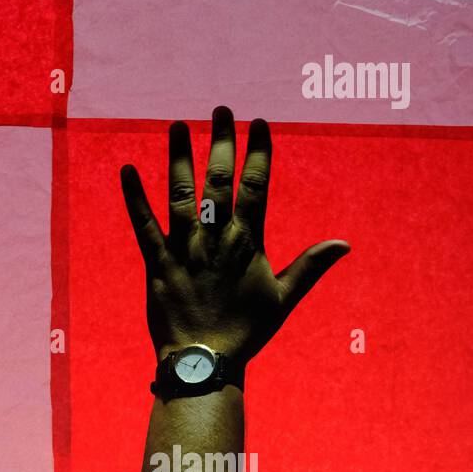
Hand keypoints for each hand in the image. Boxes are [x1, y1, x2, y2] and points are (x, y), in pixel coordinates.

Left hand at [119, 107, 348, 366]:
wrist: (205, 362)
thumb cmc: (246, 331)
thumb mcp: (283, 298)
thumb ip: (310, 266)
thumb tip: (345, 243)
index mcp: (248, 244)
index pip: (256, 187)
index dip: (258, 153)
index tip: (260, 123)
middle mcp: (216, 240)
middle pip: (219, 182)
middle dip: (222, 142)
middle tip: (222, 110)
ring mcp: (184, 249)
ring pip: (181, 195)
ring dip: (178, 158)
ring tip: (177, 125)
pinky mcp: (156, 262)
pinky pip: (143, 224)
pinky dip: (134, 197)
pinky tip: (127, 170)